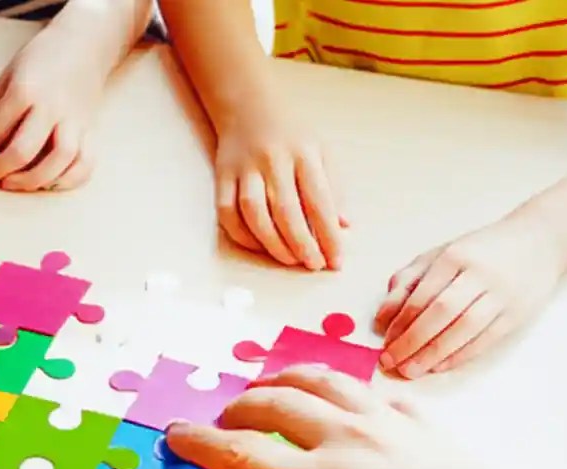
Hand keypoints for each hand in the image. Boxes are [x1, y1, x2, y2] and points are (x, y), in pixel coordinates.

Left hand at [0, 14, 119, 191]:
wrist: (84, 45)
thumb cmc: (40, 61)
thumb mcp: (8, 76)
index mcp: (25, 90)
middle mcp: (52, 107)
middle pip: (24, 151)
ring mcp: (75, 121)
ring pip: (59, 161)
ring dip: (32, 181)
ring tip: (12, 183)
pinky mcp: (90, 131)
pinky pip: (85, 164)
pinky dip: (68, 181)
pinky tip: (49, 184)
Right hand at [167, 365, 548, 468]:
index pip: (238, 453)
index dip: (200, 443)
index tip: (178, 437)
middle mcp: (343, 440)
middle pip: (274, 404)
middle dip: (240, 406)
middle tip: (224, 417)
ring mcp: (386, 425)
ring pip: (323, 381)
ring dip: (286, 378)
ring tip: (271, 385)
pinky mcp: (425, 424)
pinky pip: (375, 388)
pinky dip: (347, 385)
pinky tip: (346, 397)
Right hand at [215, 104, 347, 269]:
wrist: (249, 105)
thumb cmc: (292, 134)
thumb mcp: (322, 151)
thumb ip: (334, 188)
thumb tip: (344, 225)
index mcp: (304, 154)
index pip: (319, 201)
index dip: (329, 234)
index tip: (336, 260)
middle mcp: (273, 160)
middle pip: (286, 210)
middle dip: (302, 244)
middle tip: (313, 265)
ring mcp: (245, 168)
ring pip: (254, 212)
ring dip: (272, 242)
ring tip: (289, 259)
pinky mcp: (222, 175)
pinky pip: (227, 211)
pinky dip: (241, 234)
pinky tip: (258, 245)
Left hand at [375, 219, 563, 377]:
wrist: (538, 243)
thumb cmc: (478, 252)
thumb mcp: (439, 255)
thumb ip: (407, 281)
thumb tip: (382, 318)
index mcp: (455, 256)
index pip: (422, 294)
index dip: (400, 322)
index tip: (384, 342)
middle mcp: (479, 275)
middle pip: (441, 313)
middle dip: (413, 341)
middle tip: (391, 362)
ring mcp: (501, 295)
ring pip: (464, 329)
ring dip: (434, 354)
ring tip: (412, 370)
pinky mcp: (517, 314)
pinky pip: (485, 340)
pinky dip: (460, 356)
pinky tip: (440, 366)